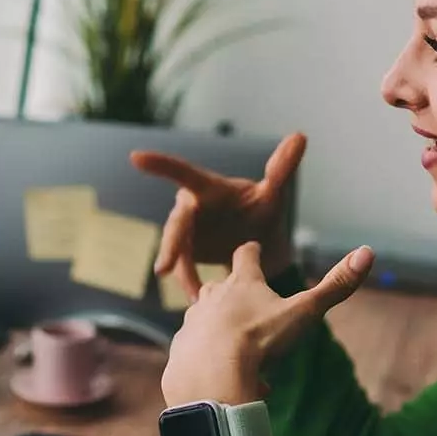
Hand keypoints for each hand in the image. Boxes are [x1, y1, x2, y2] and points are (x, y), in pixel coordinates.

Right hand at [132, 132, 304, 300]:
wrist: (258, 244)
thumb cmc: (260, 210)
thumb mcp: (272, 194)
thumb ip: (281, 168)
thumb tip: (301, 136)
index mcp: (208, 188)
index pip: (183, 173)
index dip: (160, 164)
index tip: (136, 157)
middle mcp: (191, 206)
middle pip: (177, 224)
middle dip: (171, 245)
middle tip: (165, 267)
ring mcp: (185, 231)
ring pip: (176, 250)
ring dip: (182, 272)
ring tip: (196, 294)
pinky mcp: (184, 252)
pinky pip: (182, 268)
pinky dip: (190, 283)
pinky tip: (200, 299)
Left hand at [162, 241, 372, 407]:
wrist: (211, 376)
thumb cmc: (259, 339)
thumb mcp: (303, 313)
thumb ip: (335, 286)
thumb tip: (368, 252)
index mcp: (242, 283)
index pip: (245, 255)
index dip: (251, 251)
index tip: (253, 249)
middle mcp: (211, 296)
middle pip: (220, 286)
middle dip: (233, 295)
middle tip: (251, 311)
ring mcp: (192, 322)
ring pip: (207, 321)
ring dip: (222, 332)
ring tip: (241, 353)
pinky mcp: (179, 349)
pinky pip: (197, 353)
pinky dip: (211, 361)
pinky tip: (227, 378)